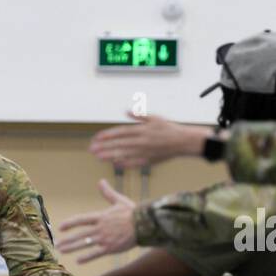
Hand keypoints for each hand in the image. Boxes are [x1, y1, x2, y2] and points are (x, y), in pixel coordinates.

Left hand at [56, 180, 137, 262]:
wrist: (145, 224)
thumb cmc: (133, 212)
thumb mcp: (119, 201)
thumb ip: (108, 193)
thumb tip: (101, 181)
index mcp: (101, 217)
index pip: (81, 220)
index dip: (70, 223)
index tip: (60, 227)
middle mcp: (100, 228)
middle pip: (80, 234)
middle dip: (67, 239)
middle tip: (56, 244)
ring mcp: (104, 239)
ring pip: (85, 244)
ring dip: (72, 248)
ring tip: (62, 251)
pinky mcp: (111, 248)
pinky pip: (96, 253)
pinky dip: (87, 257)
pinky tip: (78, 261)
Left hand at [89, 113, 211, 167]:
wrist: (183, 141)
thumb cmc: (169, 128)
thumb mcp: (154, 118)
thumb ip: (139, 116)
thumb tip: (126, 111)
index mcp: (142, 129)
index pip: (121, 132)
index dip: (108, 135)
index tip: (97, 137)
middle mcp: (141, 141)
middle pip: (119, 144)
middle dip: (104, 146)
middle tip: (92, 149)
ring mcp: (144, 151)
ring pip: (124, 154)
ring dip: (110, 156)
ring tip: (98, 157)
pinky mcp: (148, 160)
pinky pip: (134, 163)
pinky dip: (124, 164)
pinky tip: (114, 164)